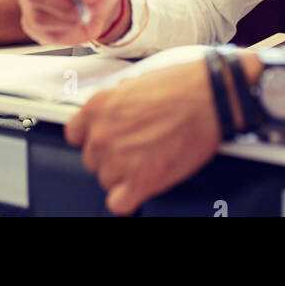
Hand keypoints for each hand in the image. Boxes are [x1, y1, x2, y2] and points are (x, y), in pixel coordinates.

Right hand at [17, 0, 124, 44]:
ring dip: (67, 18)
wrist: (98, 6)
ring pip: (38, 15)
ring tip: (83, 13)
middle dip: (63, 3)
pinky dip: (64, 28)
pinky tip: (74, 21)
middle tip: (84, 5)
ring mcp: (28, 2)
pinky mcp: (31, 23)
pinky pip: (42, 30)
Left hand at [67, 60, 222, 214]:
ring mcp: (119, 160)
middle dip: (112, 156)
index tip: (106, 139)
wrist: (210, 97)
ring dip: (124, 176)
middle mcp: (102, 134)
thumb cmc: (182, 86)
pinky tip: (141, 187)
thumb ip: (118, 102)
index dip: (92, 138)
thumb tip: (117, 111)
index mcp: (98, 106)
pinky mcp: (141, 181)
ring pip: (107, 181)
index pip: (74, 134)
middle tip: (136, 148)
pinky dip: (129, 199)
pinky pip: (119, 204)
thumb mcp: (136, 81)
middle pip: (92, 159)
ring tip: (147, 162)